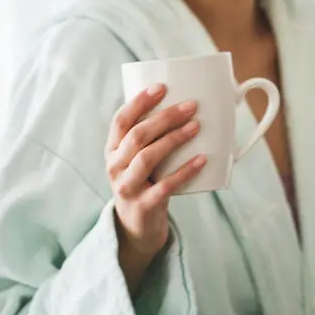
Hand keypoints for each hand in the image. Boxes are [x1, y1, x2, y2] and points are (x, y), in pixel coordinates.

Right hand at [106, 84, 205, 292]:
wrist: (137, 227)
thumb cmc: (145, 182)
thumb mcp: (138, 159)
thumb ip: (152, 137)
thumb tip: (187, 107)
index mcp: (112, 149)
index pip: (121, 120)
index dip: (140, 102)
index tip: (162, 87)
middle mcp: (114, 166)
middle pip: (137, 136)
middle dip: (165, 117)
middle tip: (191, 106)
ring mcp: (127, 187)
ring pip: (147, 157)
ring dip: (174, 139)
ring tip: (196, 126)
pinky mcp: (143, 206)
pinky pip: (165, 186)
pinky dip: (185, 171)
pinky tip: (202, 160)